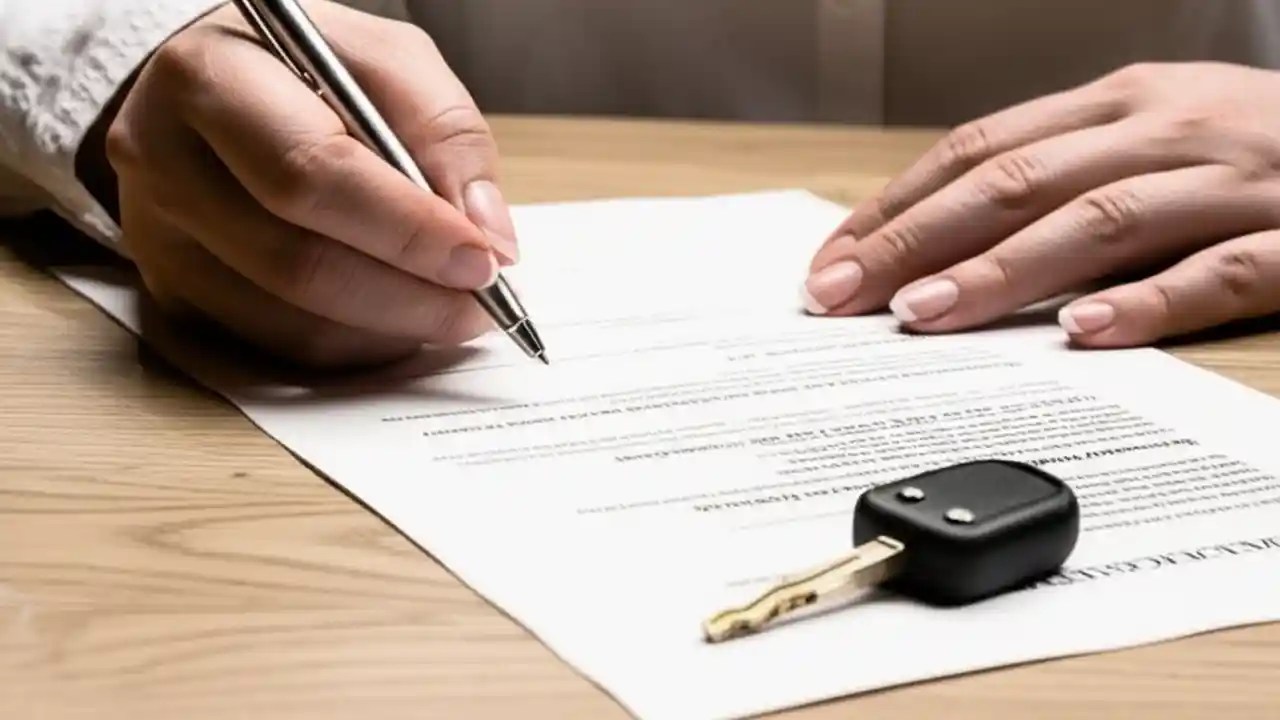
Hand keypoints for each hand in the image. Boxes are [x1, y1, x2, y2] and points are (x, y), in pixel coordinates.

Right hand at [103, 1, 517, 366]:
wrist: (216, 83)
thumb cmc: (306, 68)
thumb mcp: (387, 60)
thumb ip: (445, 132)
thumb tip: (485, 234)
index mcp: (210, 78)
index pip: (313, 174)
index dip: (408, 230)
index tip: (483, 260)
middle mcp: (164, 161)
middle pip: (297, 263)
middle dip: (411, 295)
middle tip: (480, 302)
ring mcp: (159, 237)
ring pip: (292, 320)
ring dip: (392, 329)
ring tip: (451, 308)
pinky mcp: (174, 293)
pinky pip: (282, 346)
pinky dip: (358, 344)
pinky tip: (398, 316)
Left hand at [804, 61, 1279, 346]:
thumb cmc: (1246, 147)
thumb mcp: (1143, 136)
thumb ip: (1054, 175)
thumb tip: (935, 236)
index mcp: (1116, 105)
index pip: (977, 150)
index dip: (896, 208)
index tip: (829, 264)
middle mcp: (1161, 132)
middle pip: (1016, 184)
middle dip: (916, 241)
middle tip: (840, 298)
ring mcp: (1229, 184)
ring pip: (1099, 223)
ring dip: (1001, 270)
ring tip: (923, 315)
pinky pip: (1218, 271)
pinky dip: (1147, 301)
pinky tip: (1084, 333)